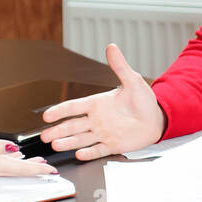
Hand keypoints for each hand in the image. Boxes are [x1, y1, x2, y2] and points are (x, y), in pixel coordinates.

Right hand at [0, 133, 58, 177]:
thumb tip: (14, 147)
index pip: (22, 168)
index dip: (38, 169)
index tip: (52, 171)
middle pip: (21, 171)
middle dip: (37, 170)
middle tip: (51, 171)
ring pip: (14, 168)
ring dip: (27, 167)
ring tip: (39, 165)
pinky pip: (5, 165)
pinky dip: (15, 162)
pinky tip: (16, 157)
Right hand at [39, 43, 165, 160]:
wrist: (156, 119)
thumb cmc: (143, 101)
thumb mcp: (132, 81)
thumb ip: (120, 66)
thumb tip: (111, 47)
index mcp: (97, 104)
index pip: (74, 107)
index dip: (60, 111)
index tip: (47, 115)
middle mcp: (96, 120)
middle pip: (72, 126)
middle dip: (58, 131)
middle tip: (45, 136)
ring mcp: (103, 133)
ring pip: (81, 139)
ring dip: (68, 142)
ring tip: (55, 145)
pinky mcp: (112, 145)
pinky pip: (98, 150)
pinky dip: (89, 153)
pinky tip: (79, 154)